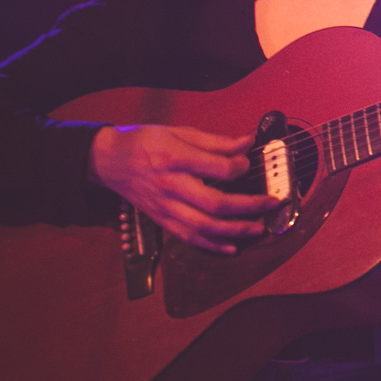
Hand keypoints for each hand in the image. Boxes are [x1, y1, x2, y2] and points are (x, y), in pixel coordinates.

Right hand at [88, 125, 279, 254]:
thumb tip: (247, 142)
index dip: (239, 168)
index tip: (248, 163)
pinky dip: (211, 246)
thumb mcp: (177, 132)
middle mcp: (170, 186)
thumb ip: (214, 141)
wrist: (108, 161)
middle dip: (248, 206)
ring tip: (259, 229)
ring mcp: (165, 206)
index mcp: (174, 158)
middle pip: (214, 204)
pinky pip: (188, 237)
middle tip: (272, 203)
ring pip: (203, 226)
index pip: (216, 168)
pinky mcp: (161, 219)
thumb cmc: (144, 143)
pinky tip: (232, 248)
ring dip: (235, 231)